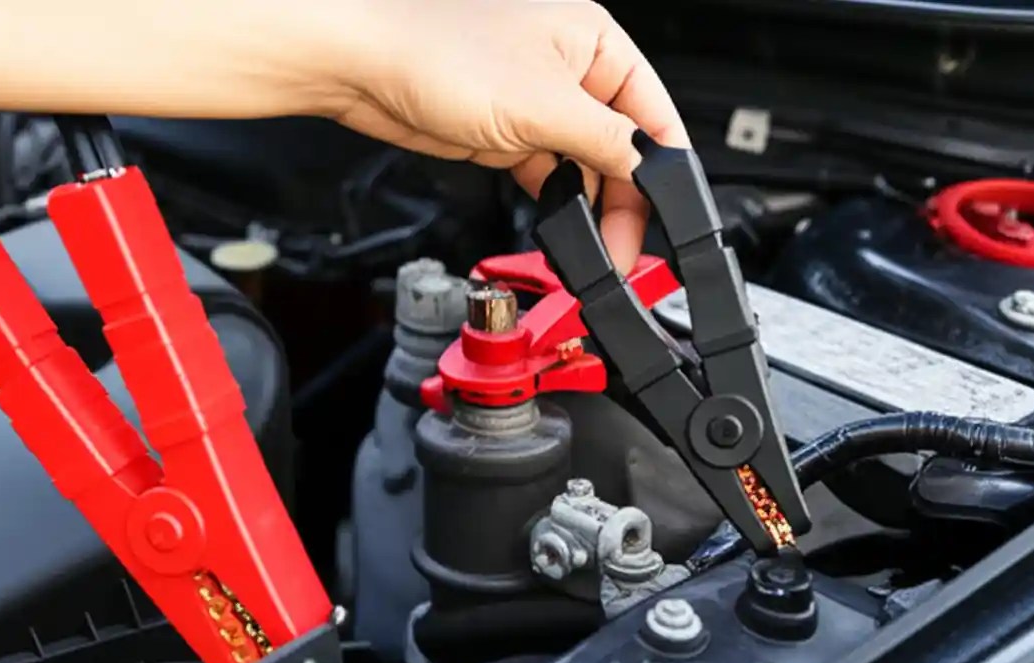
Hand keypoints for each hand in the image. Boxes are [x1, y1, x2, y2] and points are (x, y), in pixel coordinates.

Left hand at [327, 0, 689, 272]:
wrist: (365, 67)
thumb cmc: (439, 51)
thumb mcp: (544, 105)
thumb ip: (607, 141)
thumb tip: (653, 167)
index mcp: (596, 42)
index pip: (655, 113)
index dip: (665, 169)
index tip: (668, 217)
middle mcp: (571, 71)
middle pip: (621, 148)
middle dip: (625, 200)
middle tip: (623, 249)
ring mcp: (537, 104)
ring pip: (584, 167)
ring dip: (590, 207)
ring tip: (595, 246)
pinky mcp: (506, 134)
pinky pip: (548, 175)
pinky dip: (557, 202)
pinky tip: (563, 226)